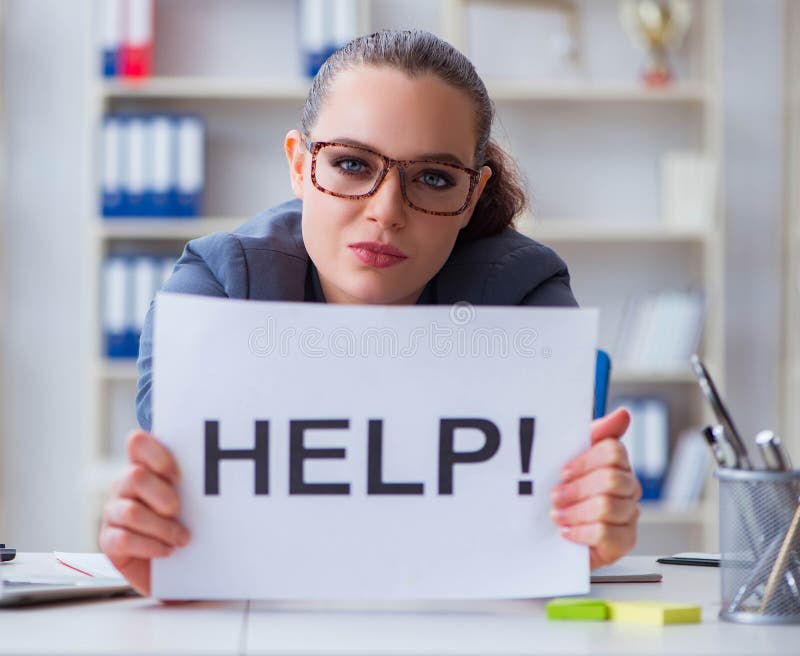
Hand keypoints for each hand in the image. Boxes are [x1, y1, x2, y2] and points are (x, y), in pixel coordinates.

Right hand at [98, 430, 190, 595]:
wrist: (181, 568)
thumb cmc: (190, 524)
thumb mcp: (195, 498)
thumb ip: (194, 480)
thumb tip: (221, 465)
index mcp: (145, 467)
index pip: (138, 443)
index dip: (157, 455)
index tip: (179, 476)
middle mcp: (124, 486)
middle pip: (135, 477)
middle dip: (164, 496)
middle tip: (180, 511)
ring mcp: (113, 512)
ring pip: (132, 512)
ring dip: (163, 527)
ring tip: (182, 538)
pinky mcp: (108, 541)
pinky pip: (123, 540)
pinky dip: (150, 546)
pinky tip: (167, 551)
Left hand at [550, 407, 640, 568]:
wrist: (553, 535)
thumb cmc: (566, 493)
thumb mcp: (569, 458)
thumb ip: (594, 434)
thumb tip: (623, 414)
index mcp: (616, 463)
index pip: (613, 451)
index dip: (585, 461)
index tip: (563, 471)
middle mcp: (628, 487)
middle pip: (611, 479)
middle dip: (577, 489)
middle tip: (555, 496)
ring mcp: (629, 514)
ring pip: (607, 507)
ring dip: (575, 511)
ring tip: (557, 515)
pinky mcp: (625, 540)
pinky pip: (607, 533)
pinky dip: (581, 532)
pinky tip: (568, 531)